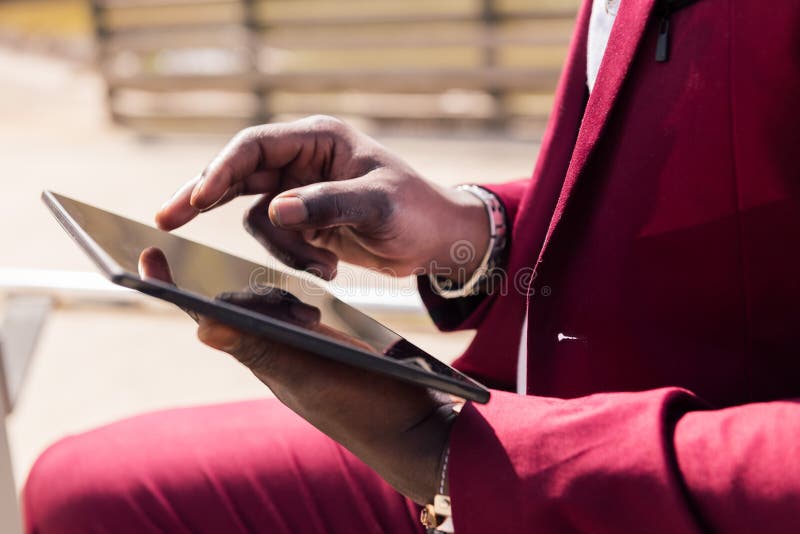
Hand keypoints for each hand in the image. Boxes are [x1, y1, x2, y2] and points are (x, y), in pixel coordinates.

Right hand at [156, 115, 487, 280]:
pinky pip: (277, 242)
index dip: (223, 169)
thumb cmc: (416, 211)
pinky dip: (295, 260)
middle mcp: (303, 162)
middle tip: (167, 220)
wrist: (436, 240)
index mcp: (319, 140)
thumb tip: (275, 208)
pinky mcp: (304, 223)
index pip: (256, 146)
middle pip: (238, 175)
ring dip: (282, 249)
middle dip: (207, 198)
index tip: (199, 196)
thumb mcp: (376, 207)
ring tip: (323, 267)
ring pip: (258, 220)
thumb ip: (326, 205)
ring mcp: (300, 194)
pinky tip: (328, 268)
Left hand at [200, 292, 455, 504]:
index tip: (149, 254)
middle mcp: (272, 354)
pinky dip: (293, 302)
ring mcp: (297, 351)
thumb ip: (263, 349)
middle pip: (236, 307)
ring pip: (265, 310)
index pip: (207, 318)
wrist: (413, 427)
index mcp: (262, 359)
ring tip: (308, 313)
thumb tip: (201, 328)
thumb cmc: (365, 405)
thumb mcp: (312, 374)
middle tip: (295, 309)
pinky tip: (311, 307)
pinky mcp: (322, 347)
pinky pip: (290, 317)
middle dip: (243, 291)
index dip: (175, 288)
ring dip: (273, 297)